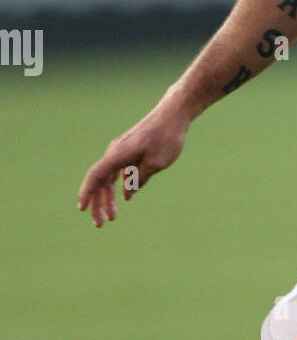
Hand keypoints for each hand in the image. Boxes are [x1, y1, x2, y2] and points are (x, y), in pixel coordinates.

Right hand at [77, 100, 190, 226]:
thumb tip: (128, 193)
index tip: (81, 209)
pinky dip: (119, 186)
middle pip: (100, 181)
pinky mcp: (130, 151)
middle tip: (100, 225)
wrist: (173, 114)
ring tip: (112, 217)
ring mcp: (122, 151)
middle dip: (98, 204)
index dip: (87, 193)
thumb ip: (139, 179)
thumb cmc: (166, 137)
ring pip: (109, 178)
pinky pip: (119, 172)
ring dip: (109, 198)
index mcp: (118, 155)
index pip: (96, 176)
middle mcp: (115, 153)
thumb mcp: (155, 164)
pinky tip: (125, 197)